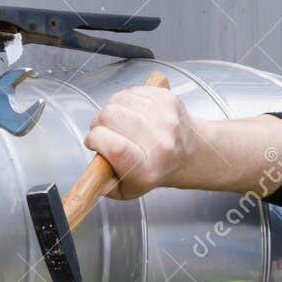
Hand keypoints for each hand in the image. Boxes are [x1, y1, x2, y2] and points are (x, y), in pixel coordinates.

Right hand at [82, 85, 201, 199]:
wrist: (188, 153)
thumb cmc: (153, 171)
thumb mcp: (126, 190)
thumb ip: (104, 186)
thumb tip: (94, 176)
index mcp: (147, 169)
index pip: (116, 147)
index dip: (96, 140)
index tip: (93, 142)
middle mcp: (160, 142)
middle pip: (110, 116)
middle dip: (99, 122)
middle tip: (106, 132)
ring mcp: (165, 117)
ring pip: (118, 99)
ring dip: (112, 110)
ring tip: (121, 123)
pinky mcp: (167, 99)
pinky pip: (130, 91)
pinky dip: (125, 101)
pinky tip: (132, 113)